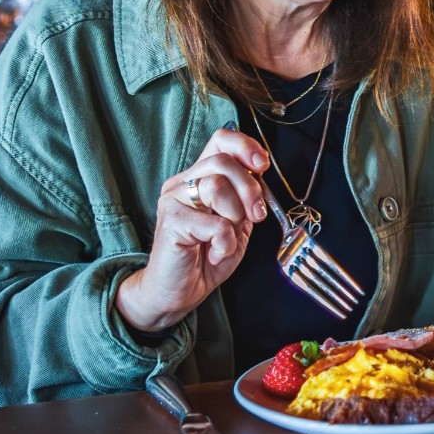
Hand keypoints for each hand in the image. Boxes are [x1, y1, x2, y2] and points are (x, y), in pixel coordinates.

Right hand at [116, 128, 270, 333]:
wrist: (178, 292)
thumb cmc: (206, 257)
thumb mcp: (237, 223)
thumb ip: (246, 198)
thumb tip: (260, 176)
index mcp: (200, 177)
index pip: (221, 140)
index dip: (245, 146)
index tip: (262, 165)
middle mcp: (183, 182)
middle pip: (223, 161)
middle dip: (250, 189)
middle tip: (255, 215)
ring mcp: (173, 199)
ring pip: (217, 185)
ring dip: (235, 217)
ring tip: (227, 239)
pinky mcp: (172, 221)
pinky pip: (214, 222)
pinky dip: (225, 242)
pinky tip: (216, 254)